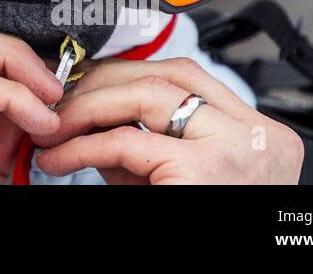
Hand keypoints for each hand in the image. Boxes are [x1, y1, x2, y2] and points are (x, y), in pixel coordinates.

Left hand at [30, 57, 304, 183]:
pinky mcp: (204, 172)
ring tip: (54, 130)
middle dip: (102, 84)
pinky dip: (83, 145)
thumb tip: (87, 114)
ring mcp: (235, 150)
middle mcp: (257, 135)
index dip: (127, 75)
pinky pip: (127, 141)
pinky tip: (60, 156)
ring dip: (88, 106)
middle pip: (167, 76)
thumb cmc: (204, 236)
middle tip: (59, 105)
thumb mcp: (175, 177)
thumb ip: (143, 143)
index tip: (86, 85)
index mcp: (258, 133)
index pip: (186, 77)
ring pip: (148, 93)